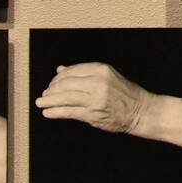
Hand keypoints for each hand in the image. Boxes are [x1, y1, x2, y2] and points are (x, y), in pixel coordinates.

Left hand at [36, 63, 151, 133]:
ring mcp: (95, 98)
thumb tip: (60, 69)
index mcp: (101, 70)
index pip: (72, 71)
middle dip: (51, 90)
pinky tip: (48, 113)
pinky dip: (55, 112)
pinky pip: (68, 112)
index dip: (58, 78)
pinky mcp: (92, 113)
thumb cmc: (124, 93)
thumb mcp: (107, 76)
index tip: (52, 83)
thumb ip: (84, 73)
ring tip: (41, 103)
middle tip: (45, 95)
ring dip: (49, 101)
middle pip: (65, 84)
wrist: (140, 110)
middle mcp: (97, 82)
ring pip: (64, 97)